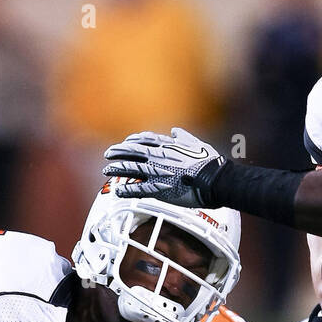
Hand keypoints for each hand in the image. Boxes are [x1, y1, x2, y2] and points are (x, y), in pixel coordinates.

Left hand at [103, 126, 224, 206]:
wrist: (214, 180)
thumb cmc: (208, 163)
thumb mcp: (196, 144)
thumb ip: (183, 137)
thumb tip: (175, 131)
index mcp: (167, 145)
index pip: (144, 140)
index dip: (132, 141)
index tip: (125, 142)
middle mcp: (158, 156)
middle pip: (132, 151)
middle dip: (118, 152)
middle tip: (108, 154)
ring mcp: (156, 172)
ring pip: (130, 168)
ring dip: (117, 168)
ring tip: (107, 169)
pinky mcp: (158, 189)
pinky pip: (137, 189)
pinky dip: (126, 189)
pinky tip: (118, 191)